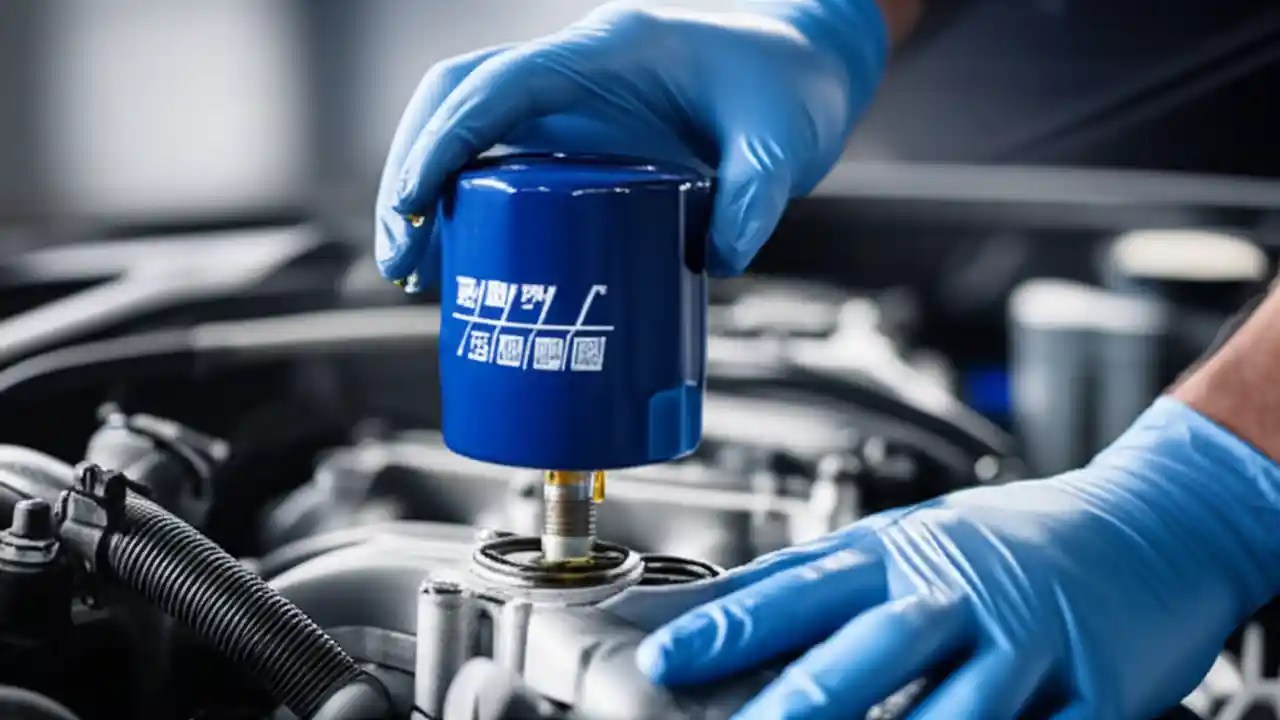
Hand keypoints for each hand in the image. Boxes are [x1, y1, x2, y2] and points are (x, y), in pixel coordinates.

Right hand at [375, 0, 889, 285]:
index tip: (415, 207)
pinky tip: (463, 263)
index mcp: (606, 52)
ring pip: (468, 131)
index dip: (444, 141)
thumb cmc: (789, 89)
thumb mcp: (782, 142)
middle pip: (456, 101)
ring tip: (415, 274)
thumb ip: (756, 197)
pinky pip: (503, 161)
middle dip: (412, 172)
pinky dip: (471, 207)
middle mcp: (573, 71)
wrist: (803, 70)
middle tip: (402, 259)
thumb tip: (714, 262)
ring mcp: (571, 104)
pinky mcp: (580, 138)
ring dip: (429, 193)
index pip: (497, 85)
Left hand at [636, 398, 1279, 718]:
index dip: (730, 625)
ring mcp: (1028, 641)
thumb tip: (732, 598)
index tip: (668, 657)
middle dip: (800, 699)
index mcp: (904, 550)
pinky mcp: (1093, 689)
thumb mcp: (913, 536)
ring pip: (953, 707)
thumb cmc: (1016, 537)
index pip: (801, 587)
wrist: (1152, 520)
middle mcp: (959, 591)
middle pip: (868, 650)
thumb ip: (826, 572)